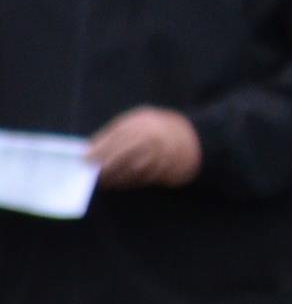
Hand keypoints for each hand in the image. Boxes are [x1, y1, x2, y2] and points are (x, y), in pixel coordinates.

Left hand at [87, 107, 201, 188]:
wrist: (193, 139)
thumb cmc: (158, 127)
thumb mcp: (139, 120)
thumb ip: (117, 131)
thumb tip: (91, 147)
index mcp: (143, 124)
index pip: (116, 138)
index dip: (98, 150)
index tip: (85, 159)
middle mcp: (153, 141)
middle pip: (123, 156)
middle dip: (105, 167)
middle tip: (93, 173)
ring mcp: (162, 157)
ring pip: (132, 171)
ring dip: (116, 178)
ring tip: (104, 181)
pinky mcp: (167, 171)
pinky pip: (144, 179)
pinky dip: (130, 183)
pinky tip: (120, 183)